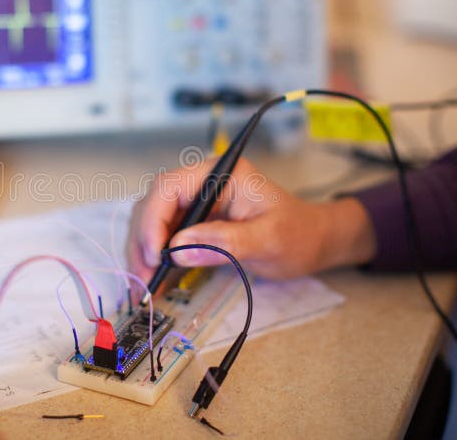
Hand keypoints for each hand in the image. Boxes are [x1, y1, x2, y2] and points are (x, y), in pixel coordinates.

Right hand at [127, 157, 375, 280]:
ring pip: (154, 222)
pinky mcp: (195, 222)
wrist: (312, 242)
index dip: (153, 219)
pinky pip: (165, 237)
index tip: (154, 254)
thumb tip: (178, 249)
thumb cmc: (298, 234)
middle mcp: (202, 182)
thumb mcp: (268, 239)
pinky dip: (156, 258)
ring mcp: (197, 202)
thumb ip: (224, 242)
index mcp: (219, 173)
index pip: (169, 187)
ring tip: (146, 284)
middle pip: (154, 204)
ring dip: (144, 252)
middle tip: (143, 277)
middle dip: (143, 240)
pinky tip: (155, 280)